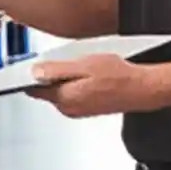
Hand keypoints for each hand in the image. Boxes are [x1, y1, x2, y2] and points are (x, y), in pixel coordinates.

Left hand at [25, 54, 152, 118]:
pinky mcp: (87, 108)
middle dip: (49, 75)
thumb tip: (36, 72)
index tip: (30, 64)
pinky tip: (86, 73)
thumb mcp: (84, 65)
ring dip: (63, 78)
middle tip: (60, 59)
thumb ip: (57, 70)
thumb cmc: (117, 77)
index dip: (31, 75)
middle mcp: (69, 108)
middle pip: (47, 89)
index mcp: (65, 97)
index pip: (35, 89)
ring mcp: (78, 110)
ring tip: (78, 64)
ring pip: (59, 91)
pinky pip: (71, 94)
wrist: (141, 89)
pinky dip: (73, 83)